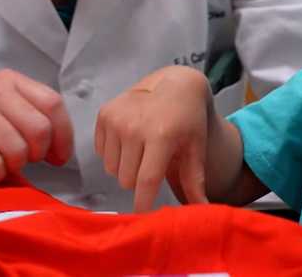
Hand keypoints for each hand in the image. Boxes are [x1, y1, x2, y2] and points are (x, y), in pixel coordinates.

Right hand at [0, 69, 73, 183]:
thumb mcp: (1, 104)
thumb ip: (31, 115)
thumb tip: (61, 150)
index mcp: (10, 81)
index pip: (53, 104)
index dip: (63, 135)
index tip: (58, 156)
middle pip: (39, 130)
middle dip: (37, 154)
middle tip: (24, 160)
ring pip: (18, 151)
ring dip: (13, 167)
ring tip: (0, 163)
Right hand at [94, 65, 213, 212]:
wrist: (175, 84)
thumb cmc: (188, 120)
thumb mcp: (196, 149)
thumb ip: (195, 181)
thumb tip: (200, 211)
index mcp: (161, 136)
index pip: (145, 181)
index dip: (142, 204)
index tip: (142, 217)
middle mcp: (135, 126)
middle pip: (126, 179)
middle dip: (138, 180)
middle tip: (151, 166)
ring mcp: (117, 119)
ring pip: (111, 168)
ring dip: (124, 167)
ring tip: (141, 151)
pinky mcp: (104, 114)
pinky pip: (101, 152)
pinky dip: (114, 152)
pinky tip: (129, 139)